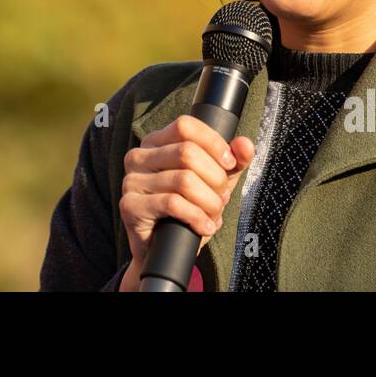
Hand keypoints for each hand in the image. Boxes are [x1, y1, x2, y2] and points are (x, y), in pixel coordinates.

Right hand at [116, 114, 254, 288]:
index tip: (230, 163)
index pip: (185, 126)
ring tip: (214, 214)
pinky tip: (204, 227)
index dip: (213, 143)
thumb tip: (245, 144)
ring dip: (209, 202)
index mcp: (157, 142)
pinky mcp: (130, 205)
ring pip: (183, 180)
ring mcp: (131, 180)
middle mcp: (139, 156)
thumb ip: (233, 161)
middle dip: (215, 178)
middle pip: (187, 152)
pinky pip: (172, 204)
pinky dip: (196, 217)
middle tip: (222, 197)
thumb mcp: (214, 181)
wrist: (163, 250)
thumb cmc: (187, 209)